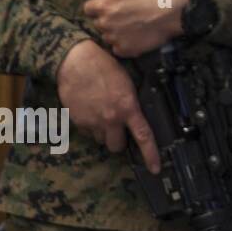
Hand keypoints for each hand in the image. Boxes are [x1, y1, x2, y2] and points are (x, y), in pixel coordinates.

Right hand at [56, 39, 160, 172]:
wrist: (76, 62)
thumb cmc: (105, 67)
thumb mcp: (127, 83)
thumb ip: (131, 103)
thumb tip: (135, 116)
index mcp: (128, 108)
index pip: (143, 136)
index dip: (150, 155)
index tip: (155, 168)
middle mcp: (110, 119)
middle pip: (116, 146)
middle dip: (118, 140)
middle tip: (118, 128)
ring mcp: (92, 122)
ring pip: (101, 140)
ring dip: (103, 133)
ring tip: (102, 113)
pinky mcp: (77, 122)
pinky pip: (87, 132)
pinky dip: (90, 126)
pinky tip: (90, 109)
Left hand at [80, 0, 186, 57]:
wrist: (176, 10)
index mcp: (102, 5)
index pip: (89, 8)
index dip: (102, 3)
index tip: (116, 2)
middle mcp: (104, 24)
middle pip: (98, 22)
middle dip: (108, 17)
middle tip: (127, 11)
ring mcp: (115, 39)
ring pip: (107, 35)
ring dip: (115, 30)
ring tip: (134, 22)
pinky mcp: (126, 50)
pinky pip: (117, 47)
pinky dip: (124, 42)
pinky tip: (136, 33)